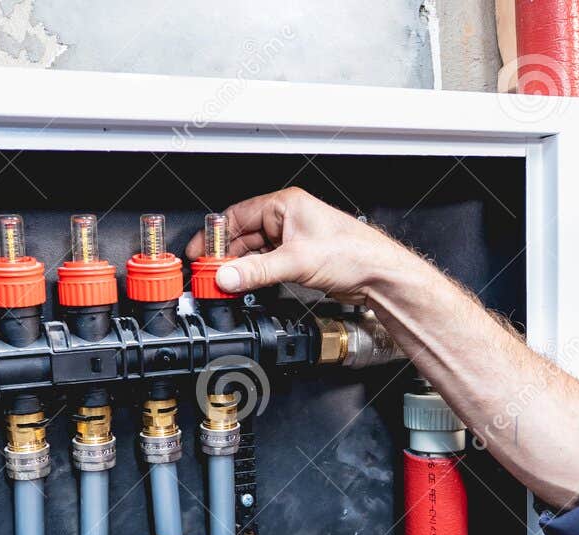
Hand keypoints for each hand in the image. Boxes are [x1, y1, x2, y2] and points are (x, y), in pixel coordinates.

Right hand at [186, 187, 410, 303]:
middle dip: (225, 255)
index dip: (215, 235)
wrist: (378, 275)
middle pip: (242, 235)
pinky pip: (265, 264)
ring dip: (239, 267)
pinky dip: (253, 275)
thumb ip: (256, 271)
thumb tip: (226, 276)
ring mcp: (291, 239)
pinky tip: (245, 285)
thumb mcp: (296, 261)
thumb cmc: (352, 253)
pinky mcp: (296, 258)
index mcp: (285, 204)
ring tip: (224, 283)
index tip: (200, 253)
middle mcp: (287, 218)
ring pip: (253, 252)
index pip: (237, 215)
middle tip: (209, 274)